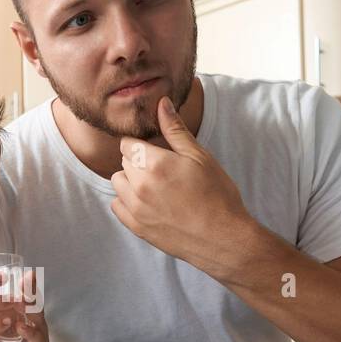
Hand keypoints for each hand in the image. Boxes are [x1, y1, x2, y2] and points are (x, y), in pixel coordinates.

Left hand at [0, 271, 50, 341]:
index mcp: (19, 320)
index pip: (21, 298)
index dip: (17, 284)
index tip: (10, 270)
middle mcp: (32, 328)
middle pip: (34, 305)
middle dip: (30, 290)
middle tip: (26, 276)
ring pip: (39, 321)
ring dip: (33, 309)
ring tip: (24, 297)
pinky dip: (31, 334)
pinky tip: (21, 327)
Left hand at [111, 96, 256, 277]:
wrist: (223, 238)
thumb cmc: (217, 195)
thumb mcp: (199, 157)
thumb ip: (175, 129)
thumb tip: (161, 103)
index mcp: (154, 164)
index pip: (127, 144)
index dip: (143, 146)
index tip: (158, 153)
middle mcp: (139, 186)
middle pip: (123, 162)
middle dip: (139, 162)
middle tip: (165, 171)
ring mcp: (135, 209)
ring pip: (118, 183)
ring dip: (131, 181)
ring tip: (157, 187)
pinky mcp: (136, 227)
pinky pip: (117, 206)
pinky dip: (128, 202)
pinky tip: (149, 203)